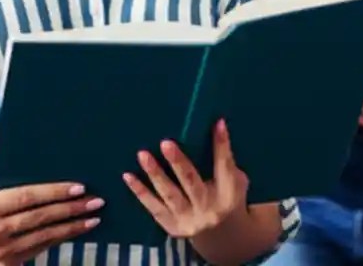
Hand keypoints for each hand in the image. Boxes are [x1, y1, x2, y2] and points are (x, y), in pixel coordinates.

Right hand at [0, 182, 101, 265]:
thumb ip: (5, 186)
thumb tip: (42, 177)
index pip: (27, 197)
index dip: (55, 193)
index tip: (78, 188)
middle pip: (41, 218)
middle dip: (71, 210)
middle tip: (96, 202)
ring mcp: (0, 252)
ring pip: (44, 238)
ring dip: (72, 228)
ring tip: (93, 218)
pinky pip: (37, 250)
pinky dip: (57, 240)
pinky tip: (73, 231)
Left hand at [125, 119, 247, 239]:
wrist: (224, 239)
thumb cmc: (227, 200)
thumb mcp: (234, 183)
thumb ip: (224, 161)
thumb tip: (214, 125)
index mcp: (229, 195)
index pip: (224, 166)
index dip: (221, 145)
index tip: (216, 123)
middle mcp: (209, 209)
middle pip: (192, 183)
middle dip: (178, 163)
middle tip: (165, 143)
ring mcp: (189, 220)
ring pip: (170, 195)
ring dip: (155, 174)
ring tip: (142, 154)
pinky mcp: (173, 226)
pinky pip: (154, 207)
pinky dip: (140, 192)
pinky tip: (128, 176)